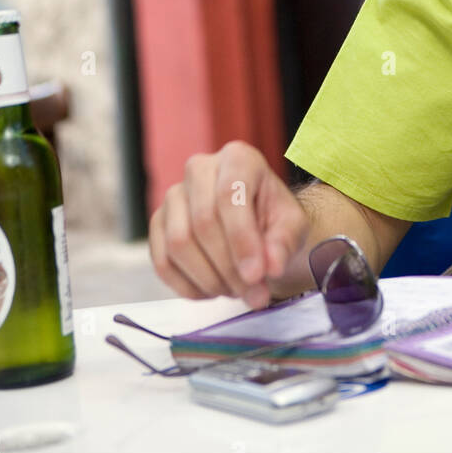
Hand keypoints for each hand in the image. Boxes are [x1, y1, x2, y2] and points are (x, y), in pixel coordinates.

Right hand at [148, 140, 311, 308]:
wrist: (255, 221)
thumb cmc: (274, 218)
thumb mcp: (292, 226)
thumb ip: (284, 242)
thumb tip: (271, 266)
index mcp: (237, 158)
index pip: (230, 195)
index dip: (242, 239)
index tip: (256, 275)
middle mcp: (200, 169)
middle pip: (203, 222)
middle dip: (229, 267)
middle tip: (254, 294)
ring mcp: (174, 195)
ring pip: (179, 243)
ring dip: (209, 279)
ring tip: (237, 291)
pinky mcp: (158, 222)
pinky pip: (162, 261)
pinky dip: (187, 286)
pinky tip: (213, 292)